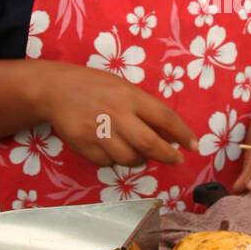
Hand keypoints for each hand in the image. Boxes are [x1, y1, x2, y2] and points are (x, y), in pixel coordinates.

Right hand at [35, 61, 197, 168]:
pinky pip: (108, 163)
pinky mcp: (84, 145)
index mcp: (130, 96)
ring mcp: (98, 131)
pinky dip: (116, 161)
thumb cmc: (97, 87)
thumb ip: (146, 109)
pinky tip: (115, 150)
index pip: (164, 117)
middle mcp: (116, 114)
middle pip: (149, 144)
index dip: (183, 134)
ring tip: (141, 153)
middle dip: (168, 156)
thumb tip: (172, 135)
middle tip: (176, 160)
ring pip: (129, 158)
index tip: (193, 146)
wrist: (57, 90)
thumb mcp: (124, 88)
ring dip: (141, 160)